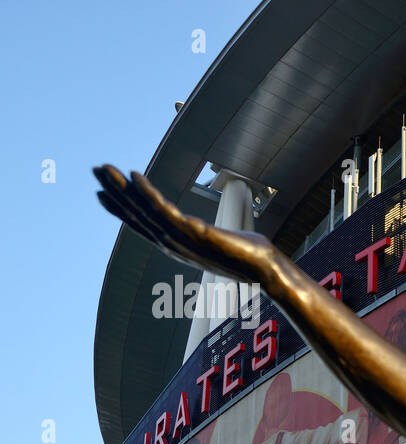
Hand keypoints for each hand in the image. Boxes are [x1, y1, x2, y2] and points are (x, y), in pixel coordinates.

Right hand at [94, 165, 275, 286]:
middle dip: (115, 192)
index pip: (142, 223)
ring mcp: (181, 239)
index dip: (121, 208)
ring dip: (123, 188)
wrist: (264, 267)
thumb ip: (203, 234)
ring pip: (144, 210)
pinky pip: (164, 209)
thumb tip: (203, 230)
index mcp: (176, 244)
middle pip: (137, 214)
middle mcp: (172, 243)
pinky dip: (148, 193)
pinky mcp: (193, 232)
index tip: (102, 193)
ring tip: (106, 169)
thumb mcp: (216, 240)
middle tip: (96, 171)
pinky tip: (135, 176)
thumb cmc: (247, 254)